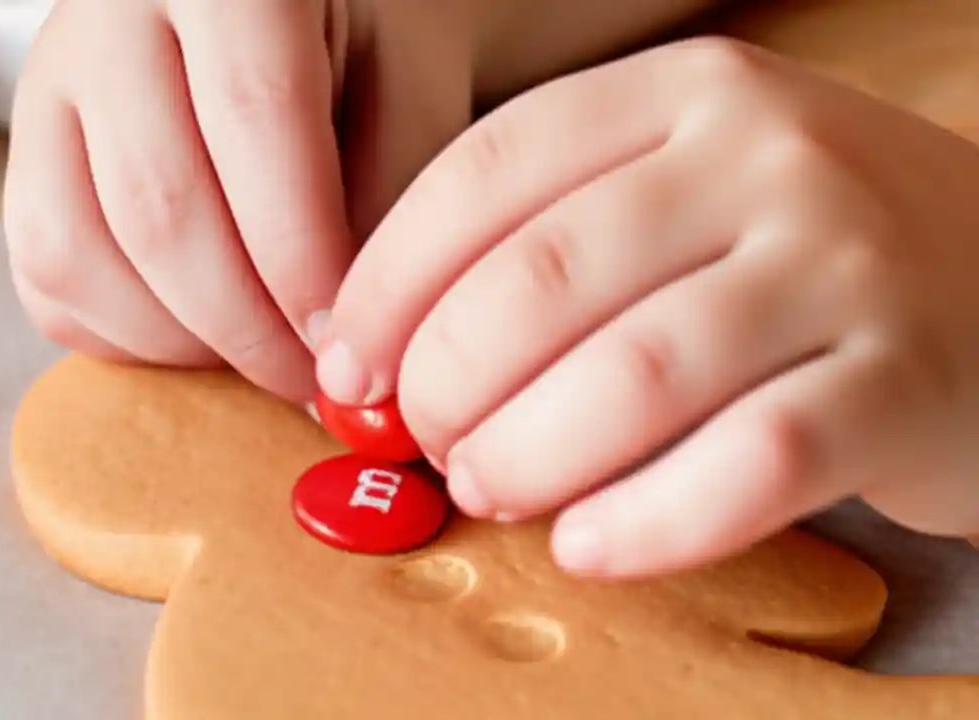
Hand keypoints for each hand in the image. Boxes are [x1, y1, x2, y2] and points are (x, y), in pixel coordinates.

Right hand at [2, 0, 474, 403]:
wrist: (274, 14)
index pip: (253, 115)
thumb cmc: (360, 45)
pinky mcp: (22, 155)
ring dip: (177, 342)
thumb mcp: (409, 83)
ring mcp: (47, 88)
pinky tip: (199, 337)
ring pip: (76, 251)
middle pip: (157, 202)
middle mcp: (108, 18)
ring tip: (258, 358)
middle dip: (243, 325)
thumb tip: (347, 343)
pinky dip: (124, 338)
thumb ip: (390, 196)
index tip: (344, 345)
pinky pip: (45, 278)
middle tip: (310, 380)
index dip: (299, 254)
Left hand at [316, 37, 978, 575]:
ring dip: (527, 456)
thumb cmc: (795, 255)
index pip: (490, 170)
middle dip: (446, 381)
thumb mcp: (680, 197)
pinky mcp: (904, 384)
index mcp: (687, 92)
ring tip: (488, 490)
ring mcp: (847, 262)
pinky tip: (588, 546)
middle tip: (425, 440)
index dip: (391, 279)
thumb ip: (545, 245)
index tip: (345, 362)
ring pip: (633, 377)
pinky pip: (746, 465)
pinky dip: (646, 522)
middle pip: (543, 279)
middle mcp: (769, 156)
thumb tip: (370, 348)